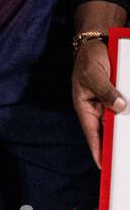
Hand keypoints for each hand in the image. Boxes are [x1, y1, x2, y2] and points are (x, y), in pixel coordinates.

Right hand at [72, 38, 126, 168]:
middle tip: (124, 161)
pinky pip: (126, 110)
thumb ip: (106, 90)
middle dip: (116, 145)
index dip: (98, 150)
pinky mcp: (119, 97)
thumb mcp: (95, 74)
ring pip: (119, 122)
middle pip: (107, 131)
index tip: (104, 166)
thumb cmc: (89, 59)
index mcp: (85, 107)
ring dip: (125, 130)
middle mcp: (98, 108)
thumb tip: (121, 106)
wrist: (98, 42)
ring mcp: (109, 103)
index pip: (92, 133)